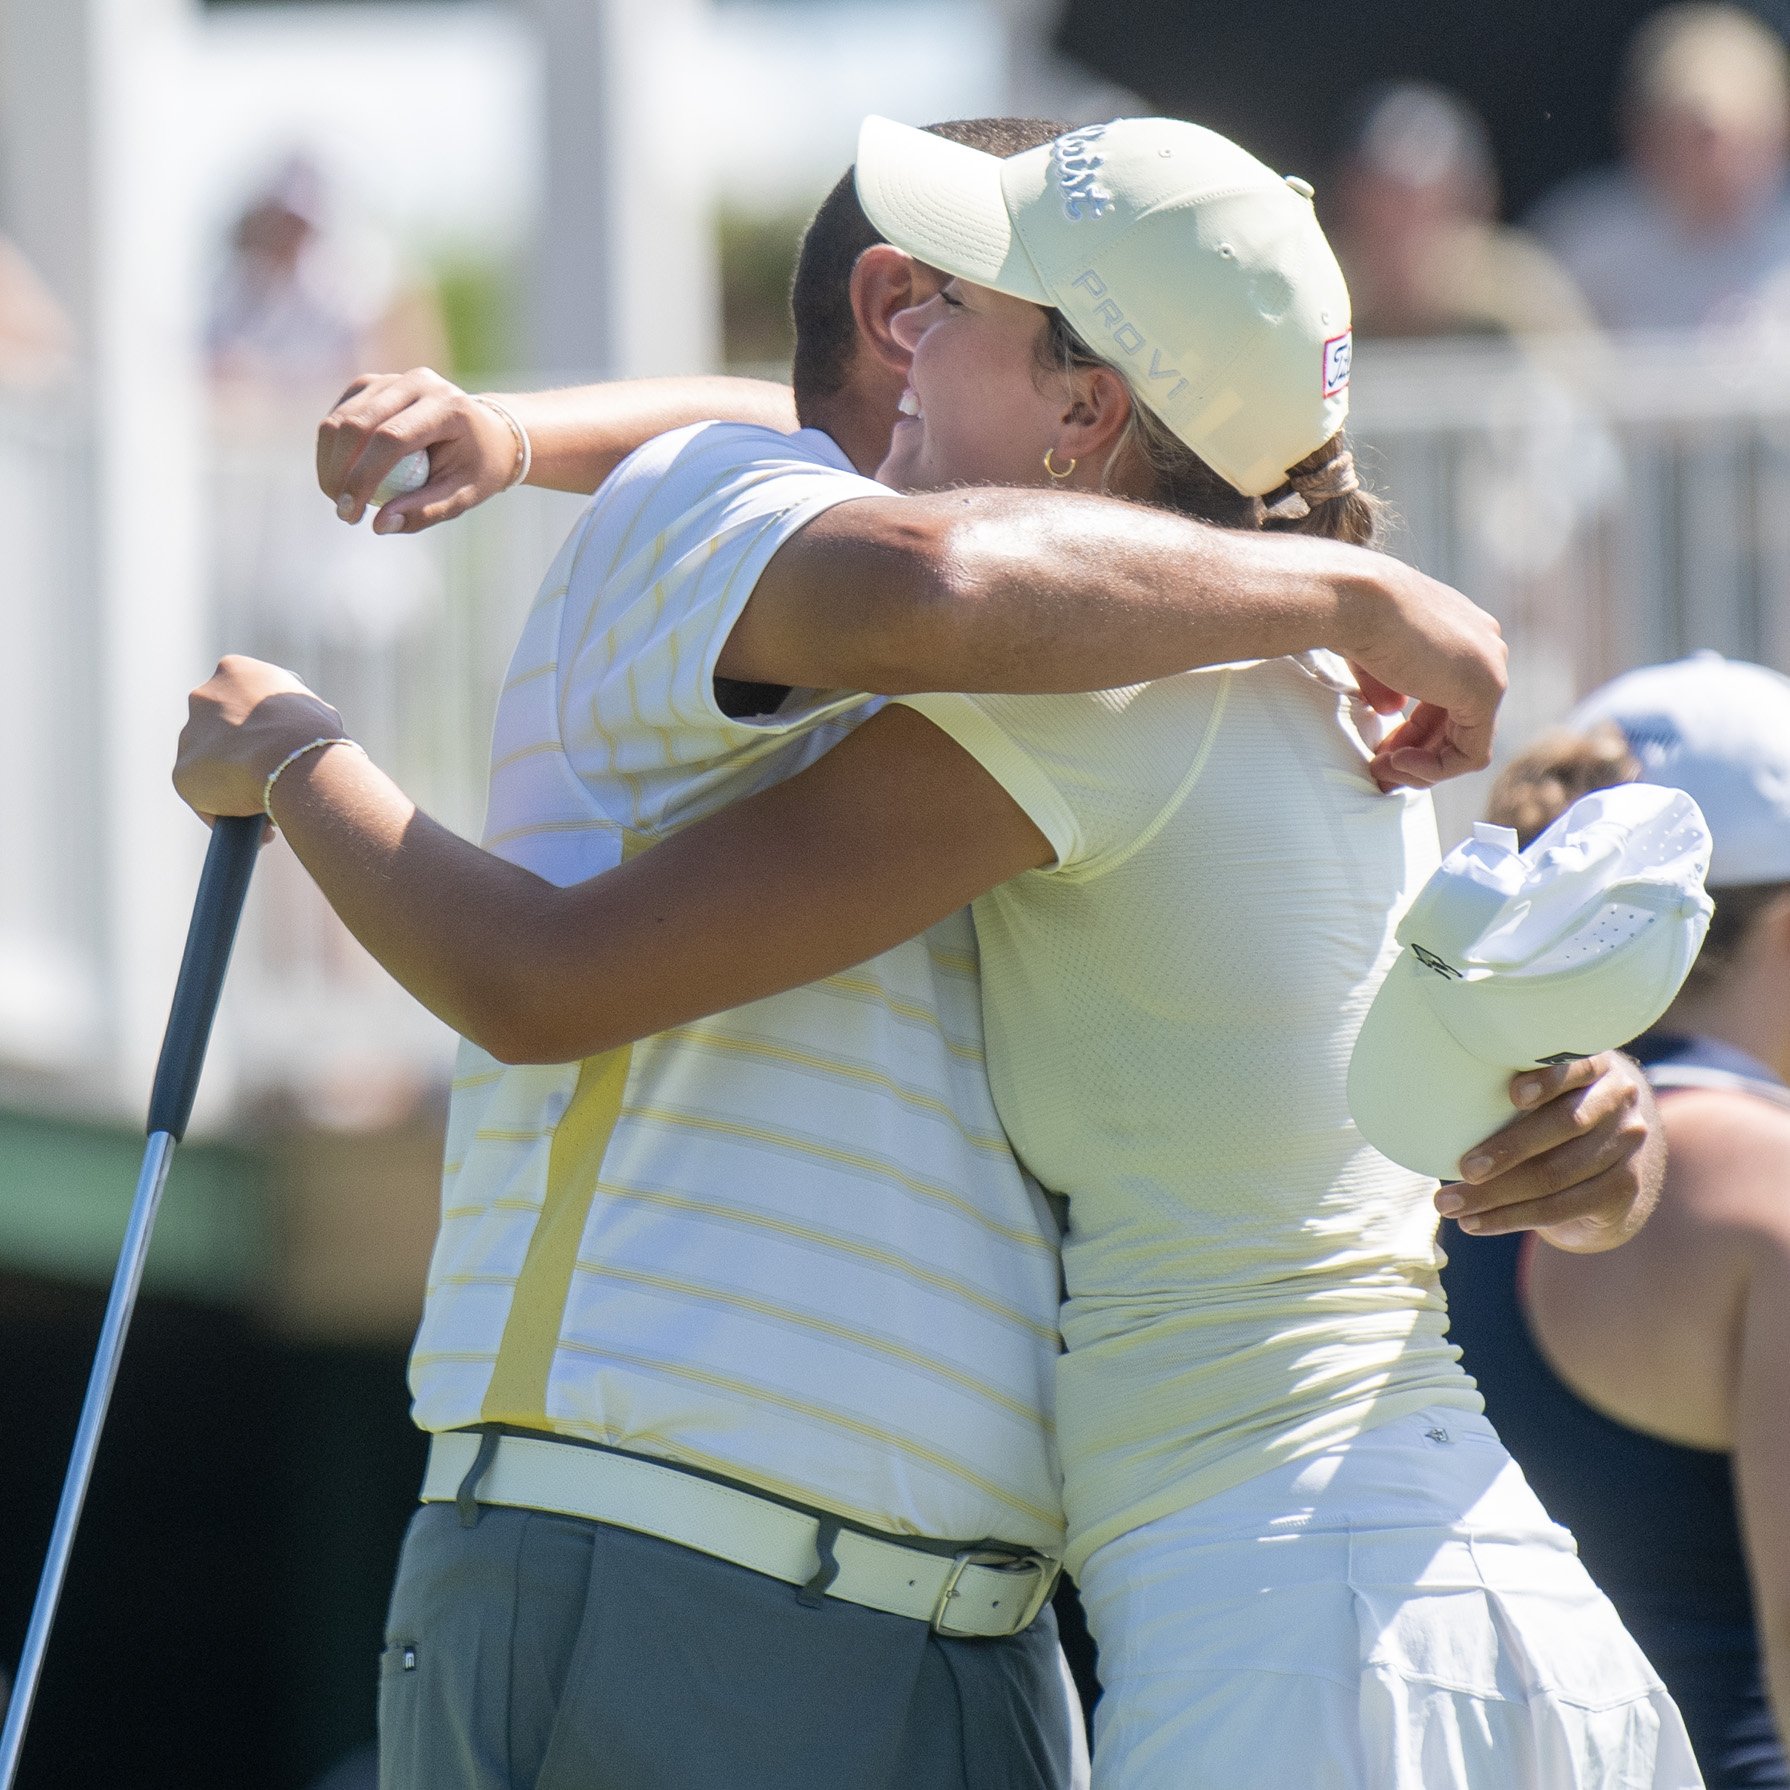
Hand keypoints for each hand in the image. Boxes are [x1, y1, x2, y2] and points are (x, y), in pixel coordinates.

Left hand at [174, 656, 344, 820]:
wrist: (290, 758)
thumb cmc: (313, 734)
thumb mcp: (314, 711)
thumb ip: (294, 716)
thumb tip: (300, 739)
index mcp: (236, 670)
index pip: (247, 701)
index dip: (268, 729)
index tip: (285, 752)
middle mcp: (203, 696)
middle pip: (224, 733)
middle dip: (245, 756)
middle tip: (274, 780)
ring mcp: (189, 736)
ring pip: (214, 766)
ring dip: (235, 785)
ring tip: (269, 808)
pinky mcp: (182, 774)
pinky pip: (208, 800)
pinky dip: (228, 813)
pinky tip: (256, 826)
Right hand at [317, 368, 517, 533]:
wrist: (486, 432)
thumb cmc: (478, 468)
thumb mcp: (464, 496)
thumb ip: (425, 511)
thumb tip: (378, 525)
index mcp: (447, 406)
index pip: (392, 438)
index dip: (364, 477)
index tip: (350, 513)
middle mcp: (418, 382)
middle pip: (359, 424)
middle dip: (340, 472)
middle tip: (342, 511)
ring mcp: (392, 378)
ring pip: (341, 418)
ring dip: (330, 462)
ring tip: (340, 499)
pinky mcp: (372, 384)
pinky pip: (339, 415)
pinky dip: (332, 449)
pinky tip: (342, 477)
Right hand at [1336, 557, 1506, 789]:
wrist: (1358, 600)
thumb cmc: (1355, 616)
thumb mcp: (1373, 658)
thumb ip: (1388, 684)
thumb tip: (1391, 710)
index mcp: (1460, 631)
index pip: (1447, 698)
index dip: (1413, 732)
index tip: (1380, 749)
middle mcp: (1484, 646)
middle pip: (1459, 721)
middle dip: (1418, 753)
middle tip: (1379, 769)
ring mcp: (1491, 668)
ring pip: (1468, 741)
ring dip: (1424, 767)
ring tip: (1383, 771)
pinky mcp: (1486, 691)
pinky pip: (1471, 752)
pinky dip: (1435, 769)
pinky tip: (1399, 764)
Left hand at [1435, 1052, 1663, 1252]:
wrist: (1616, 1162)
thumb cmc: (1553, 1112)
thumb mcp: (1544, 1087)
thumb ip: (1509, 1086)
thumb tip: (1428, 1095)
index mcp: (1594, 1065)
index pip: (1578, 1066)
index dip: (1548, 1080)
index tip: (1511, 1095)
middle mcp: (1619, 1100)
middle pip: (1563, 1126)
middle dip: (1507, 1150)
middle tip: (1461, 1170)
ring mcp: (1627, 1145)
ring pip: (1556, 1174)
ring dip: (1496, 1195)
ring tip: (1451, 1206)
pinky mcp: (1623, 1188)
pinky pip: (1560, 1208)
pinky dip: (1511, 1218)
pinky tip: (1476, 1223)